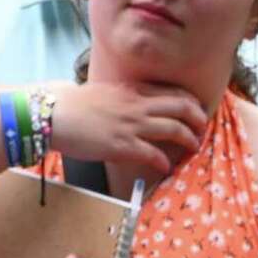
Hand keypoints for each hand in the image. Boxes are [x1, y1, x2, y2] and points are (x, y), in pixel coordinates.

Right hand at [47, 80, 207, 176]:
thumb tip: (135, 102)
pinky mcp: (121, 145)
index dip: (191, 102)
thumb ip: (126, 96)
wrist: (54, 114)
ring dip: (189, 139)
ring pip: (173, 129)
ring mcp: (131, 125)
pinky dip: (163, 161)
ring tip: (194, 147)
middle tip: (203, 128)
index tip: (198, 109)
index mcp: (134, 91)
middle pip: (181, 107)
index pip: (173, 92)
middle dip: (198, 118)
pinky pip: (151, 153)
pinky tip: (166, 166)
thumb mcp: (107, 92)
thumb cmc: (74, 104)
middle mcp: (138, 105)